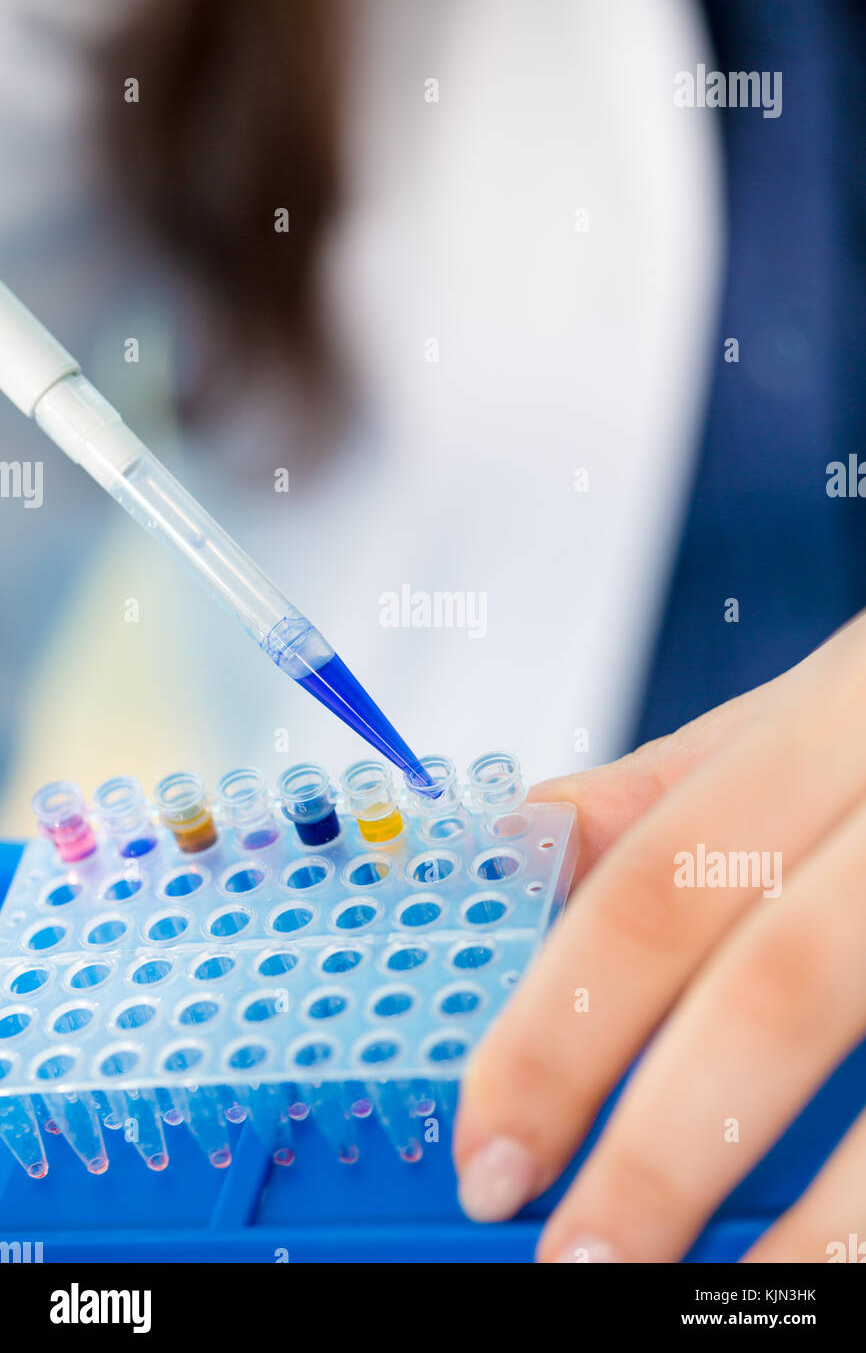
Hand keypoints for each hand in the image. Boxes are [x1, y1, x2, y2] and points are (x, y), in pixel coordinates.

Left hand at [453, 613, 865, 1261]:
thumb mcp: (815, 706)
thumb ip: (670, 785)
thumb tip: (526, 845)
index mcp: (834, 725)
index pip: (658, 885)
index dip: (559, 1027)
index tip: (492, 1143)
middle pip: (772, 989)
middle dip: (659, 1150)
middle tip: (574, 1257)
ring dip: (797, 1231)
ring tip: (692, 1306)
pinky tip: (830, 1268)